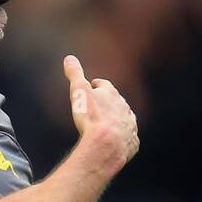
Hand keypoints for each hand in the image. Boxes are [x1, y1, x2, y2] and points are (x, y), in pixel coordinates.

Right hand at [64, 54, 138, 176]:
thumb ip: (75, 74)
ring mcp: (130, 125)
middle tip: (101, 104)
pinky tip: (117, 140)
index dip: (98, 85)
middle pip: (117, 101)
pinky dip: (123, 137)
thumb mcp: (79, 92)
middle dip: (109, 102)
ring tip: (109, 123)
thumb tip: (69, 58)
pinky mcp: (132, 142)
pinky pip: (129, 138)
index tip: (94, 85)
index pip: (104, 85)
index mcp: (111, 94)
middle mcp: (124, 108)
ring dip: (118, 119)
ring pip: (125, 119)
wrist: (107, 144)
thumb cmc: (92, 118)